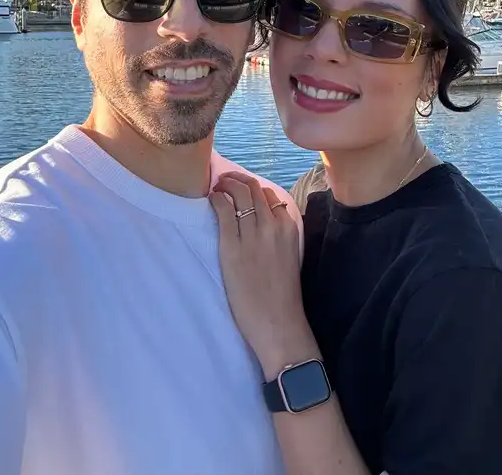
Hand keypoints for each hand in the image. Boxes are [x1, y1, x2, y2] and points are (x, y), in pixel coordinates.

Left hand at [209, 172, 317, 377]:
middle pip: (254, 189)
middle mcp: (273, 226)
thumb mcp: (290, 257)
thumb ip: (280, 237)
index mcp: (289, 229)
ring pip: (240, 194)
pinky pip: (224, 210)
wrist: (278, 323)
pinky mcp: (231, 246)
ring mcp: (252, 234)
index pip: (272, 196)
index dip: (256, 189)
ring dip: (226, 184)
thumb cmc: (283, 296)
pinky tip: (212, 198)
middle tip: (226, 180)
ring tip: (217, 185)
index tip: (245, 189)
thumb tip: (266, 226)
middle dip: (239, 179)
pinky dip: (217, 199)